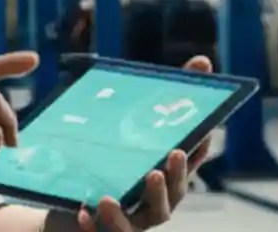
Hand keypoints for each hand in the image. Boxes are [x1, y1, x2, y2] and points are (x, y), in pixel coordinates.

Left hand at [76, 55, 213, 230]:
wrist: (73, 207)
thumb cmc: (114, 164)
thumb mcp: (133, 130)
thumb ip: (165, 98)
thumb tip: (203, 62)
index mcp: (166, 175)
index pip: (190, 161)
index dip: (199, 148)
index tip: (204, 130)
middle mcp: (155, 202)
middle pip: (172, 196)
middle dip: (173, 179)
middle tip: (168, 159)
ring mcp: (131, 220)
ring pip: (137, 223)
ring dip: (125, 213)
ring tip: (111, 197)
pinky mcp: (104, 231)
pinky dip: (94, 225)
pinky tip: (83, 210)